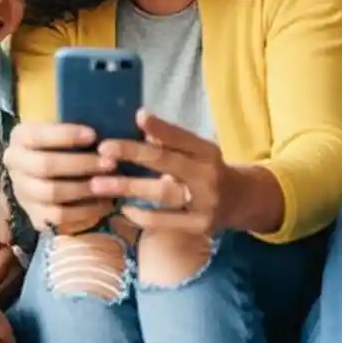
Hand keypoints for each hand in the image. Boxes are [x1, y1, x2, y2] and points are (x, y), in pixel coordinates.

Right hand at [4, 121, 116, 232]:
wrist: (53, 173)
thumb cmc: (67, 144)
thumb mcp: (67, 128)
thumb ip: (79, 127)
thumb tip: (105, 125)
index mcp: (20, 137)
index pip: (37, 135)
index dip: (65, 135)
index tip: (93, 135)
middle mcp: (15, 164)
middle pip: (45, 165)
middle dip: (81, 164)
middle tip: (110, 163)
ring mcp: (23, 192)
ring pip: (51, 193)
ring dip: (84, 189)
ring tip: (111, 184)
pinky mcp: (35, 215)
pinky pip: (58, 217)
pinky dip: (84, 211)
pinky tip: (104, 202)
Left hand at [88, 110, 232, 235]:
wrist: (243, 202)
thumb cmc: (208, 171)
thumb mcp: (197, 153)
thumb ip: (172, 142)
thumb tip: (140, 126)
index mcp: (207, 151)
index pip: (182, 136)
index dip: (160, 127)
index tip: (137, 116)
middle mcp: (208, 175)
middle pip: (167, 161)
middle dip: (133, 153)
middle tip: (104, 149)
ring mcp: (204, 202)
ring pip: (161, 193)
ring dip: (128, 187)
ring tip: (98, 183)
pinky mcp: (199, 226)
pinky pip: (165, 221)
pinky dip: (141, 215)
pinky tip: (122, 209)